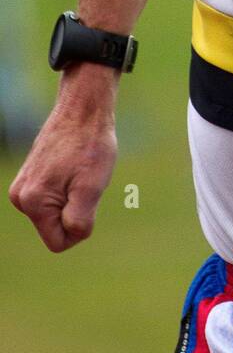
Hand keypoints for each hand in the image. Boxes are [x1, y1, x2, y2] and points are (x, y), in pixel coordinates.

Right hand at [8, 95, 116, 251]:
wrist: (83, 110)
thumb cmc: (91, 146)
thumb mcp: (92, 187)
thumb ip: (79, 219)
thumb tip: (70, 234)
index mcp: (33, 202)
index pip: (58, 242)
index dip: (80, 229)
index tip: (88, 200)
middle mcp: (20, 197)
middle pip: (54, 229)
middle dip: (75, 213)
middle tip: (84, 182)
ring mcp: (23, 186)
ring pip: (55, 214)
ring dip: (72, 200)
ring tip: (79, 173)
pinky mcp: (30, 177)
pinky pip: (53, 200)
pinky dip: (68, 190)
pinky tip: (72, 168)